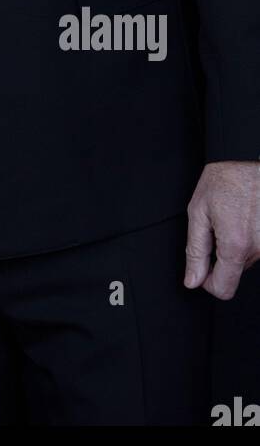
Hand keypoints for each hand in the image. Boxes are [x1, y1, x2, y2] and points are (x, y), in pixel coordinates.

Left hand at [184, 161, 259, 298]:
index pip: (223, 289)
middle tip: (219, 224)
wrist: (252, 157)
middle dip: (223, 254)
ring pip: (248, 258)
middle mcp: (259, 249)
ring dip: (238, 243)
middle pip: (235, 271)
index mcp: (235, 245)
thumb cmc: (229, 178)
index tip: (202, 268)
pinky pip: (259, 247)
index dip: (208, 282)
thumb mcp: (199, 210)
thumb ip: (195, 250)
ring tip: (234, 216)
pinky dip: (251, 237)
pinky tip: (246, 217)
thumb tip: (192, 280)